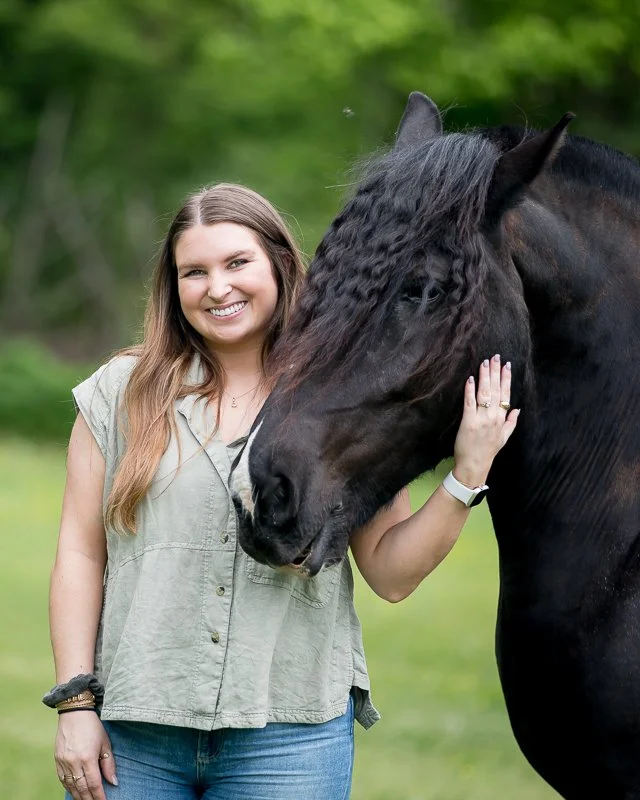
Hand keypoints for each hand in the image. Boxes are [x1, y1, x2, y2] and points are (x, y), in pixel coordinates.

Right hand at [55, 711, 117, 799]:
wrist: (74, 713)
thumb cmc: (93, 727)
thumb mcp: (105, 743)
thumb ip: (109, 764)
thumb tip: (113, 782)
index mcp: (88, 758)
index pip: (94, 784)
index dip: (99, 796)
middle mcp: (74, 762)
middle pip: (81, 788)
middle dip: (89, 799)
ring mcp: (64, 762)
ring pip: (70, 786)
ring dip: (78, 796)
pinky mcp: (57, 760)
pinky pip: (62, 779)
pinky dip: (68, 787)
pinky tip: (74, 791)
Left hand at [453, 354, 519, 486]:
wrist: (474, 465)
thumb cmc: (488, 451)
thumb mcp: (504, 437)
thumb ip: (511, 422)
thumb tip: (517, 409)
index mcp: (502, 418)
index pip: (506, 394)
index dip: (506, 378)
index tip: (507, 365)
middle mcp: (493, 416)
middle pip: (496, 390)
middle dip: (495, 372)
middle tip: (495, 356)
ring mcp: (481, 418)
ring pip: (485, 393)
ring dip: (485, 376)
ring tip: (484, 363)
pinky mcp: (468, 422)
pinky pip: (470, 403)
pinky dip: (470, 390)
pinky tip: (470, 379)